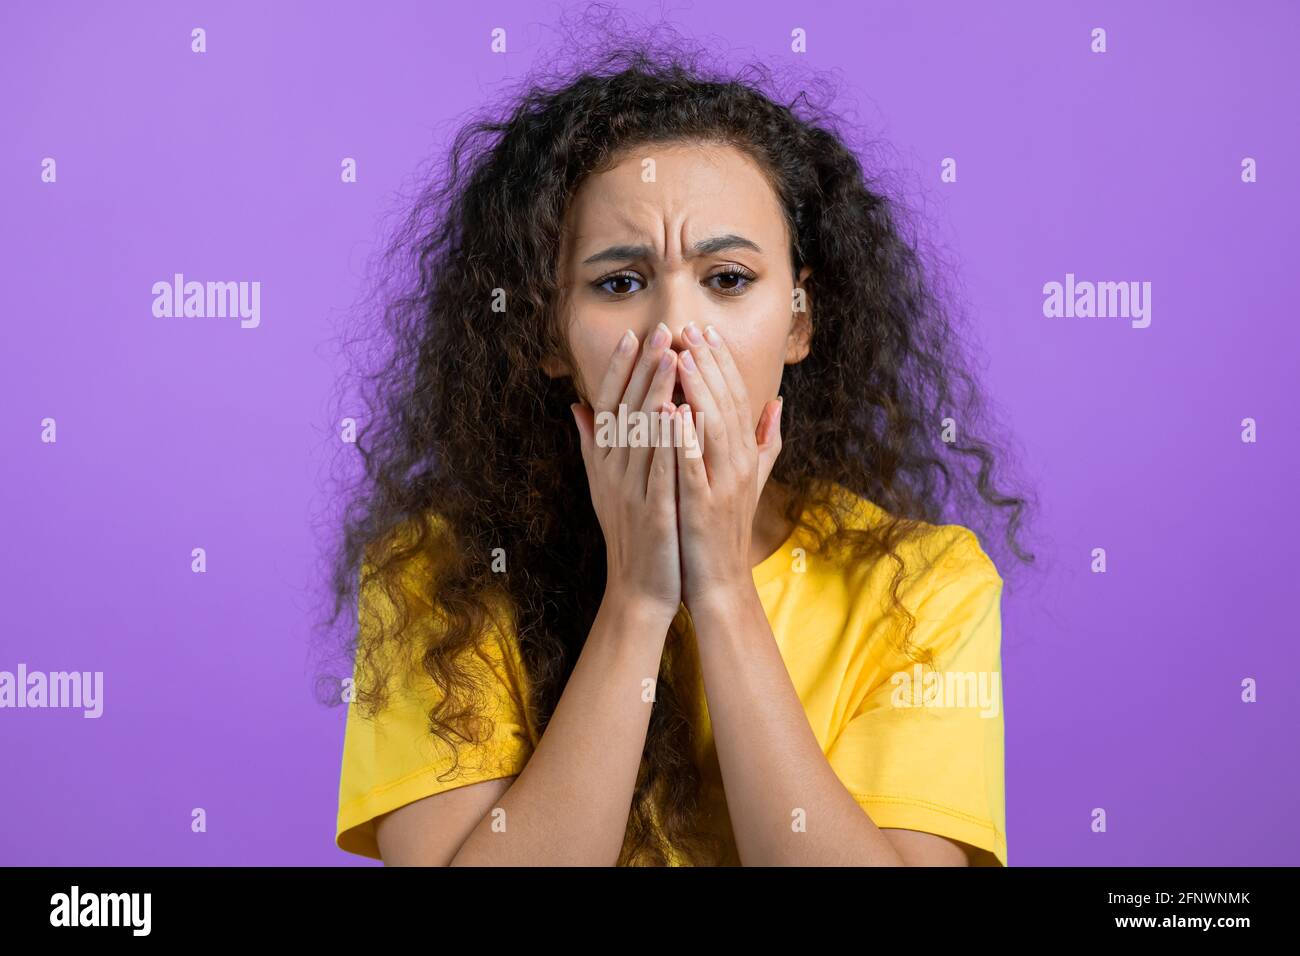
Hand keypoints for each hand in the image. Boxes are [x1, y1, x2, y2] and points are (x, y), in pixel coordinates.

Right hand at [571, 323, 682, 621]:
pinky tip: (680, 415)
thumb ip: (592, 444)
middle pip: (628, 411)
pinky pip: (661, 470)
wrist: (640, 590)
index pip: (612, 406)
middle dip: (644, 369)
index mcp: (607, 463)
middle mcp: (615, 473)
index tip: (634, 335)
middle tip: (660, 331)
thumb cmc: (630, 534)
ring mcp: (632, 492)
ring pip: (644, 434)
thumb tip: (576, 406)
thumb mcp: (605, 486)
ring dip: (657, 393)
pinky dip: (669, 441)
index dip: (622, 369)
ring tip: (672, 358)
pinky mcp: (653, 513)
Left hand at [673, 322, 782, 612]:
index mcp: (743, 454)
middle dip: (709, 364)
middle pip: (727, 404)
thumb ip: (763, 440)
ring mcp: (724, 485)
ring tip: (681, 358)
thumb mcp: (748, 479)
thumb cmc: (724, 528)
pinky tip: (673, 415)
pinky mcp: (705, 507)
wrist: (718, 581)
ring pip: (714, 429)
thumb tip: (778, 402)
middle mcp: (739, 464)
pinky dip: (686, 440)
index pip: (735, 398)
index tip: (704, 330)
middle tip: (690, 328)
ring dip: (699, 391)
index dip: (721, 363)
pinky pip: (695, 468)